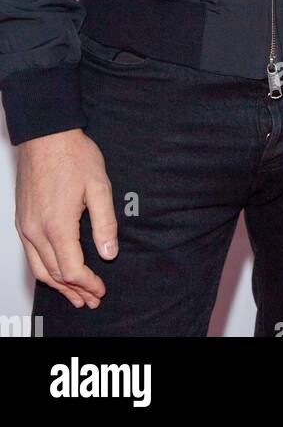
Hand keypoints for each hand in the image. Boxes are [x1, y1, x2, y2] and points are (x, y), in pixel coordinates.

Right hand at [15, 129, 117, 309]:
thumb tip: (109, 253)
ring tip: (74, 296)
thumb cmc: (73, 156)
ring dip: (57, 286)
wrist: (46, 135)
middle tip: (91, 299)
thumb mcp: (99, 187)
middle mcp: (36, 231)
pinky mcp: (22, 220)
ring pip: (39, 268)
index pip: (72, 270)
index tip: (101, 289)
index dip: (88, 284)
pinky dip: (44, 270)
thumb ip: (105, 223)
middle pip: (54, 275)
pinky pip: (30, 255)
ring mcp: (25, 227)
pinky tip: (55, 272)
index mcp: (57, 226)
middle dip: (75, 290)